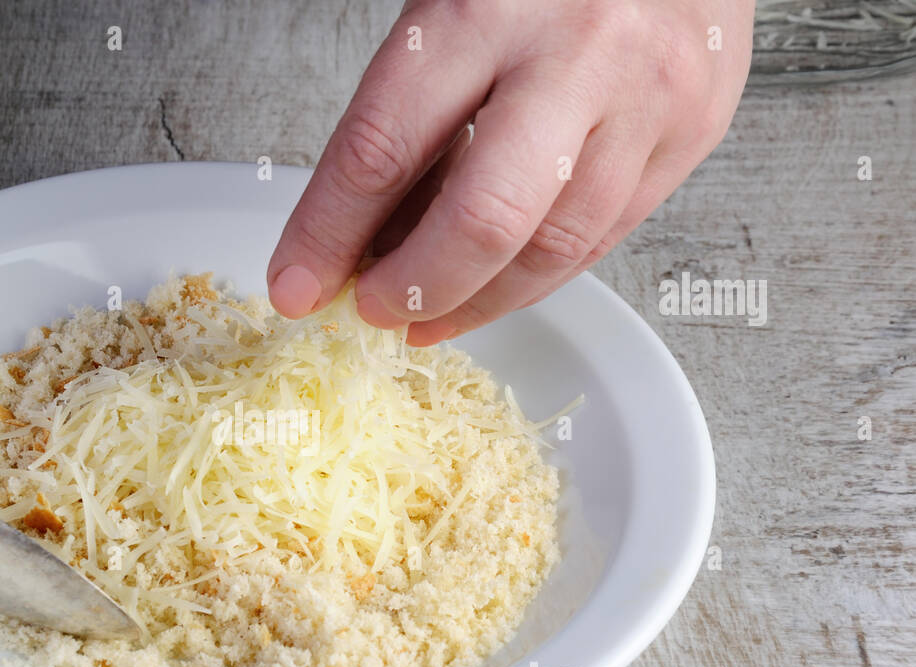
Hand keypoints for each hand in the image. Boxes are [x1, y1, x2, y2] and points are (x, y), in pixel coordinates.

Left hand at [268, 0, 752, 344]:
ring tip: (424, 313)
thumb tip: (359, 233)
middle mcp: (577, 53)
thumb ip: (404, 110)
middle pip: (482, 220)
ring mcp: (649, 98)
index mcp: (488, 5)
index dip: (328, 235)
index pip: (383, 148)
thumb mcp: (451, 1)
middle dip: (413, 286)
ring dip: (474, 302)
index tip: (295, 284)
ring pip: (550, 250)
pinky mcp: (693, 132)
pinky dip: (533, 278)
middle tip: (372, 308)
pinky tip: (491, 286)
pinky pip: (603, 240)